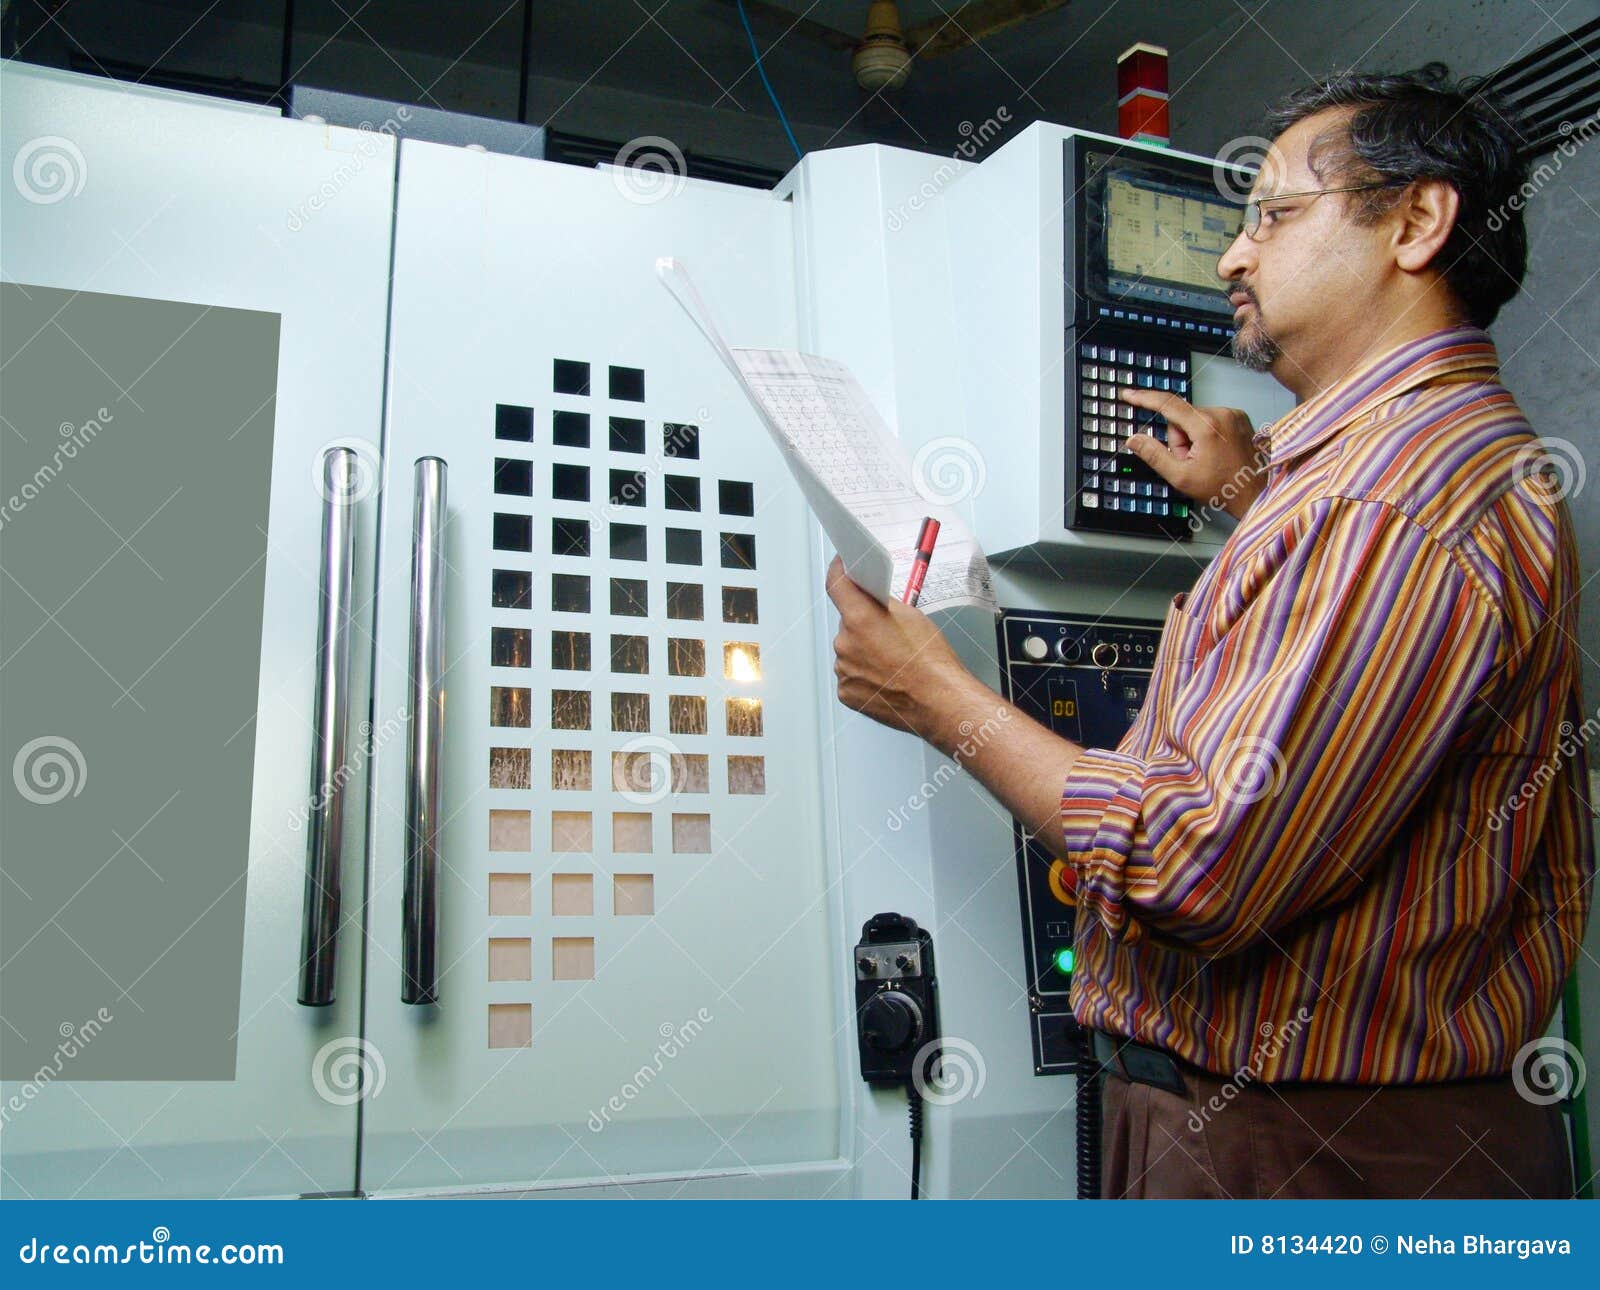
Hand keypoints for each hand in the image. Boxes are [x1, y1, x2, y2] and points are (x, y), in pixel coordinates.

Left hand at [825, 555, 972, 743]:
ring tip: (892, 660)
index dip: (838, 571)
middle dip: (863, 624)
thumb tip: (873, 600)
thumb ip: (884, 605)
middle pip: (847, 623)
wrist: (939, 702)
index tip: (840, 566)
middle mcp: (845, 644)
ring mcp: (844, 670)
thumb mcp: (912, 616)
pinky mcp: (847, 692)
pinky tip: (886, 677)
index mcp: (860, 619)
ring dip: (864, 651)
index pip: (836, 584)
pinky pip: (851, 675)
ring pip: (849, 651)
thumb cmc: (931, 663)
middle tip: (887, 632)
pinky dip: (864, 674)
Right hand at [1118, 389, 1265, 520]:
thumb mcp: (1181, 477)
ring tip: (1206, 459)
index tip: (1129, 395)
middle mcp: (1222, 414)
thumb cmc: (1223, 488)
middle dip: (1180, 439)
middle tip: (1190, 461)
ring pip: (1196, 419)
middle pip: (1182, 418)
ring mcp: (1233, 415)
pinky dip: (1207, 434)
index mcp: (1207, 427)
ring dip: (1194, 438)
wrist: (1254, 494)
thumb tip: (1134, 439)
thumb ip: (1154, 455)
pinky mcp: (1239, 418)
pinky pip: (1211, 420)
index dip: (1145, 399)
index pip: (1168, 404)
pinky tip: (1216, 452)